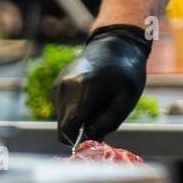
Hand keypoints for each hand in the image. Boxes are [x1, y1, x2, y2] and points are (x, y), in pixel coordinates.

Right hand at [53, 24, 150, 142]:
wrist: (116, 42)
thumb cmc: (126, 72)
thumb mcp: (125, 100)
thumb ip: (106, 124)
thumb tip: (87, 140)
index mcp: (80, 91)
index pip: (66, 131)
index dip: (80, 139)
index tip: (96, 133)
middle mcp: (63, 88)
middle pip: (65, 126)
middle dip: (83, 127)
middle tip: (104, 111)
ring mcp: (57, 85)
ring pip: (63, 118)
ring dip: (80, 117)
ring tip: (99, 99)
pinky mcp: (56, 85)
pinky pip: (63, 108)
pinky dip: (76, 108)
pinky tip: (91, 94)